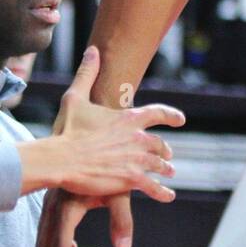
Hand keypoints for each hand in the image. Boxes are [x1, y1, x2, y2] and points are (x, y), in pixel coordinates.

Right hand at [38, 47, 185, 246]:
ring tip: (170, 173)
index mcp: (129, 118)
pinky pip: (153, 186)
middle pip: (159, 144)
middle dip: (164, 150)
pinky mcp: (131, 179)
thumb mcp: (76, 97)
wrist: (62, 158)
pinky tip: (168, 195)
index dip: (171, 116)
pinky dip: (162, 192)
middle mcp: (138, 137)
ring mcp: (136, 159)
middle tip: (168, 154)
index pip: (158, 113)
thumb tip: (92, 50)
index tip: (181, 120)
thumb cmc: (68, 129)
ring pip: (159, 164)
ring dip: (165, 168)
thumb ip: (88, 73)